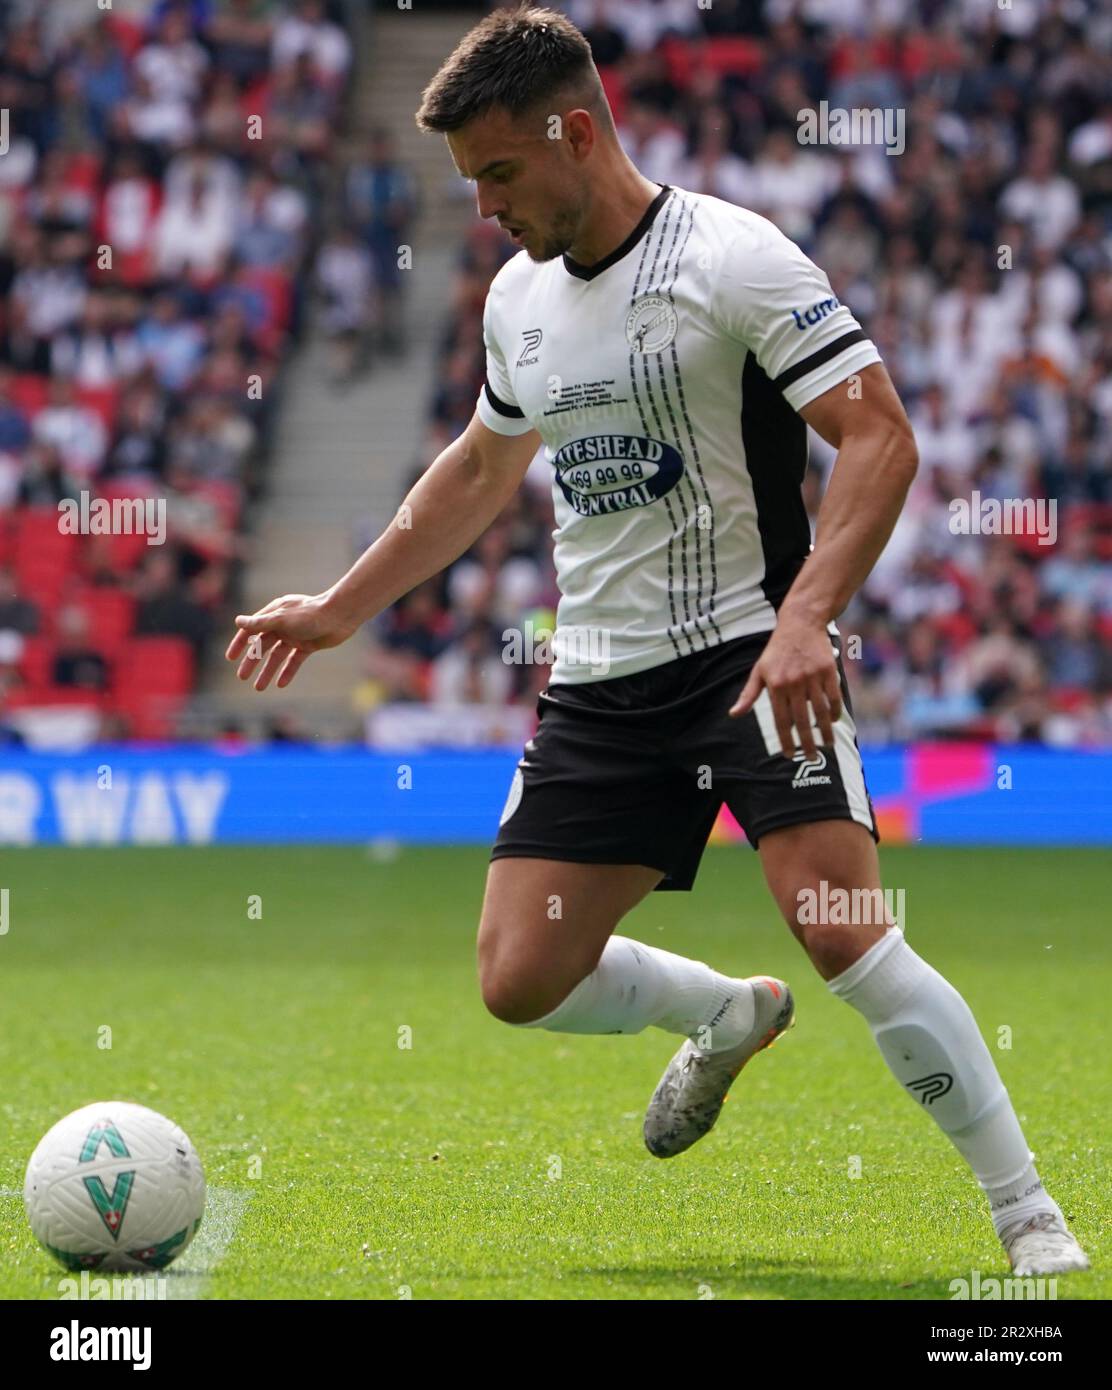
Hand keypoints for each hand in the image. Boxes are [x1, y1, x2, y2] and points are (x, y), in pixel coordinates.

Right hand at [224, 590, 359, 690]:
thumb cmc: (310, 614)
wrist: (340, 616)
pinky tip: (280, 684)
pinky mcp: (308, 645)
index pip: (251, 629)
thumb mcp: (282, 619)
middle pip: (262, 645)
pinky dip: (287, 671)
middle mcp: (282, 624)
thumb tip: (237, 622)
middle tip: (242, 677)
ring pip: (277, 656)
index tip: (230, 658)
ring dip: (268, 671)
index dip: (240, 643)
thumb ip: (260, 623)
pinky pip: (294, 660)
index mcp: (273, 614)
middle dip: (252, 661)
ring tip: (259, 687)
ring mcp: (295, 635)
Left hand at [728, 616, 841, 760]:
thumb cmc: (776, 651)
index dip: (785, 740)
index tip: (790, 755)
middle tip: (813, 758)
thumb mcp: (759, 671)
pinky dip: (836, 711)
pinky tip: (835, 721)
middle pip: (802, 720)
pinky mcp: (828, 670)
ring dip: (826, 731)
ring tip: (827, 745)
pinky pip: (834, 696)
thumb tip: (734, 714)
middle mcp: (793, 683)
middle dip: (807, 743)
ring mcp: (812, 677)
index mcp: (775, 685)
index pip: (781, 720)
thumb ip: (748, 695)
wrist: (800, 624)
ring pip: (821, 711)